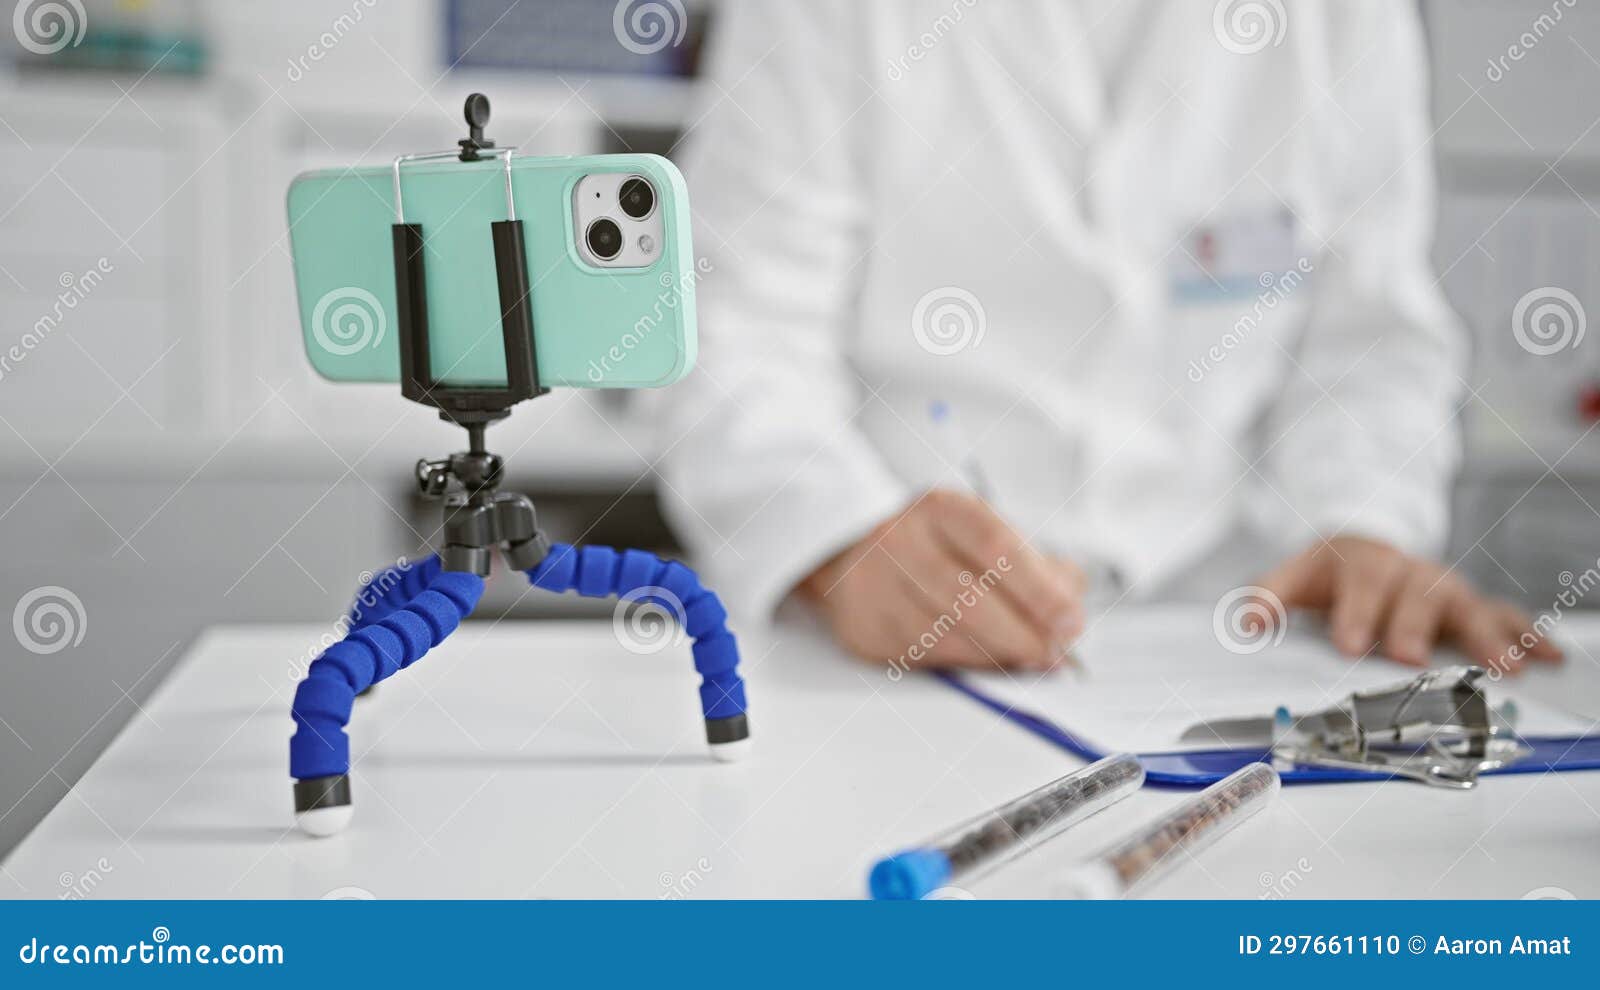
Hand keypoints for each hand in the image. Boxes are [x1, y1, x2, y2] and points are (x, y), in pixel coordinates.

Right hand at [796, 489, 1085, 671]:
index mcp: (941, 509)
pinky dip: (969, 665)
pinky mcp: (866, 629)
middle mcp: (901, 541)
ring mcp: (877, 586)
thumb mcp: (987, 536)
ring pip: (946, 635)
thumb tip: (1071, 607)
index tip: (1070, 619)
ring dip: (999, 655)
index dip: (1038, 587)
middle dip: (1022, 632)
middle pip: (969, 597)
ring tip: (1031, 659)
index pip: (994, 545)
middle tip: (1055, 651)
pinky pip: (926, 657)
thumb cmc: (939, 549)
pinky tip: (992, 662)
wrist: (857, 559)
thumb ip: (1038, 567)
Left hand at [1252, 535, 1561, 673]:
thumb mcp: (1292, 577)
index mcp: (1363, 564)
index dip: (1356, 613)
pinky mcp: (1471, 606)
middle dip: (1414, 626)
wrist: (1361, 547)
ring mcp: (1444, 589)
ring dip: (1486, 636)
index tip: (1350, 644)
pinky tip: (1549, 658)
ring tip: (1502, 667)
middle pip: (1417, 595)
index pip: (1360, 584)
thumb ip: (1267, 597)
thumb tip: (1247, 622)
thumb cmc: (1328, 574)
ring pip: (1468, 607)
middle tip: (1410, 657)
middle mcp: (1410, 574)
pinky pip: (1504, 617)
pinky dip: (1527, 636)